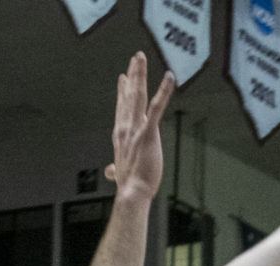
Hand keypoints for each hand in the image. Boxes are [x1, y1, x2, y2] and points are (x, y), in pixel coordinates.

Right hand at [104, 52, 175, 201]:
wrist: (132, 193)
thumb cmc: (129, 186)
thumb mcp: (120, 173)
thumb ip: (114, 169)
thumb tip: (109, 171)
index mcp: (121, 136)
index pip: (122, 109)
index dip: (122, 92)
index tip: (123, 78)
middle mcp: (125, 129)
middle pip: (129, 97)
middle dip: (132, 76)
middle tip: (135, 58)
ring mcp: (136, 129)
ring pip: (138, 96)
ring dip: (139, 75)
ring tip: (140, 57)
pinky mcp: (148, 133)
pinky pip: (157, 107)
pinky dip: (164, 90)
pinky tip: (170, 76)